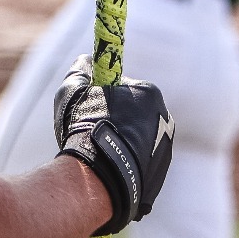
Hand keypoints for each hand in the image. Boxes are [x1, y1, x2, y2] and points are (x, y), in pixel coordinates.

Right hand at [52, 55, 174, 235]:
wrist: (98, 177)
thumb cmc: (86, 128)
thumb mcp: (73, 90)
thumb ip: (80, 71)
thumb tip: (86, 60)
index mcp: (148, 93)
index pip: (125, 87)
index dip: (103, 96)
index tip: (90, 106)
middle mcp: (164, 118)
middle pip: (134, 114)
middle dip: (115, 119)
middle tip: (92, 130)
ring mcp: (165, 149)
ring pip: (137, 140)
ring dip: (121, 142)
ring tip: (98, 153)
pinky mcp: (160, 174)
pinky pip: (139, 163)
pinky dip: (125, 163)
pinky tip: (108, 168)